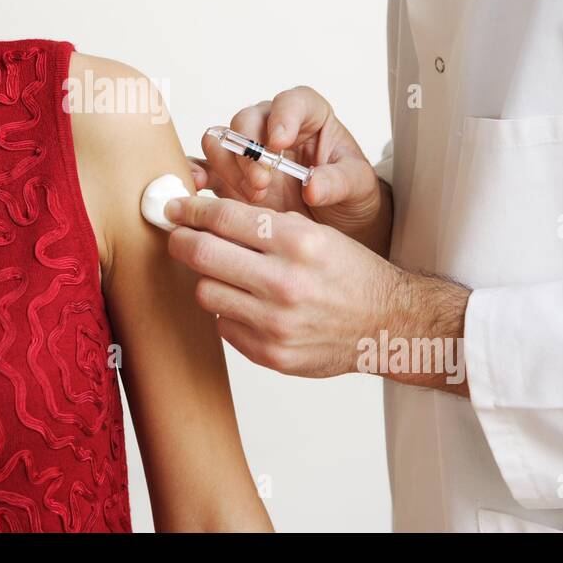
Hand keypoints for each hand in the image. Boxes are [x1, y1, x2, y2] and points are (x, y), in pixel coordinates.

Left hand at [163, 194, 470, 392]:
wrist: (387, 324)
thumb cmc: (349, 274)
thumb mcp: (315, 233)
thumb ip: (264, 224)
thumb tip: (204, 214)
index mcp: (298, 242)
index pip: (222, 217)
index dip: (190, 209)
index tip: (176, 209)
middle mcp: (285, 282)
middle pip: (201, 254)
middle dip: (180, 240)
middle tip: (177, 236)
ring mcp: (275, 323)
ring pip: (204, 291)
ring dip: (206, 279)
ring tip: (224, 273)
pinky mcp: (270, 354)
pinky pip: (223, 325)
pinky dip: (228, 311)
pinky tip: (247, 304)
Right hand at [189, 87, 386, 243]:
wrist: (336, 224)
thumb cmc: (350, 195)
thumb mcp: (359, 187)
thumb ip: (338, 182)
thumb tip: (313, 186)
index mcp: (309, 117)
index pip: (291, 101)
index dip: (282, 117)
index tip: (281, 142)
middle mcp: (272, 127)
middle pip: (247, 120)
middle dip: (250, 150)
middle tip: (262, 182)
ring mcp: (247, 152)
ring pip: (220, 140)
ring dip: (228, 166)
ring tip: (250, 195)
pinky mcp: (230, 176)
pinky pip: (204, 167)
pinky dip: (197, 175)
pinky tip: (199, 188)